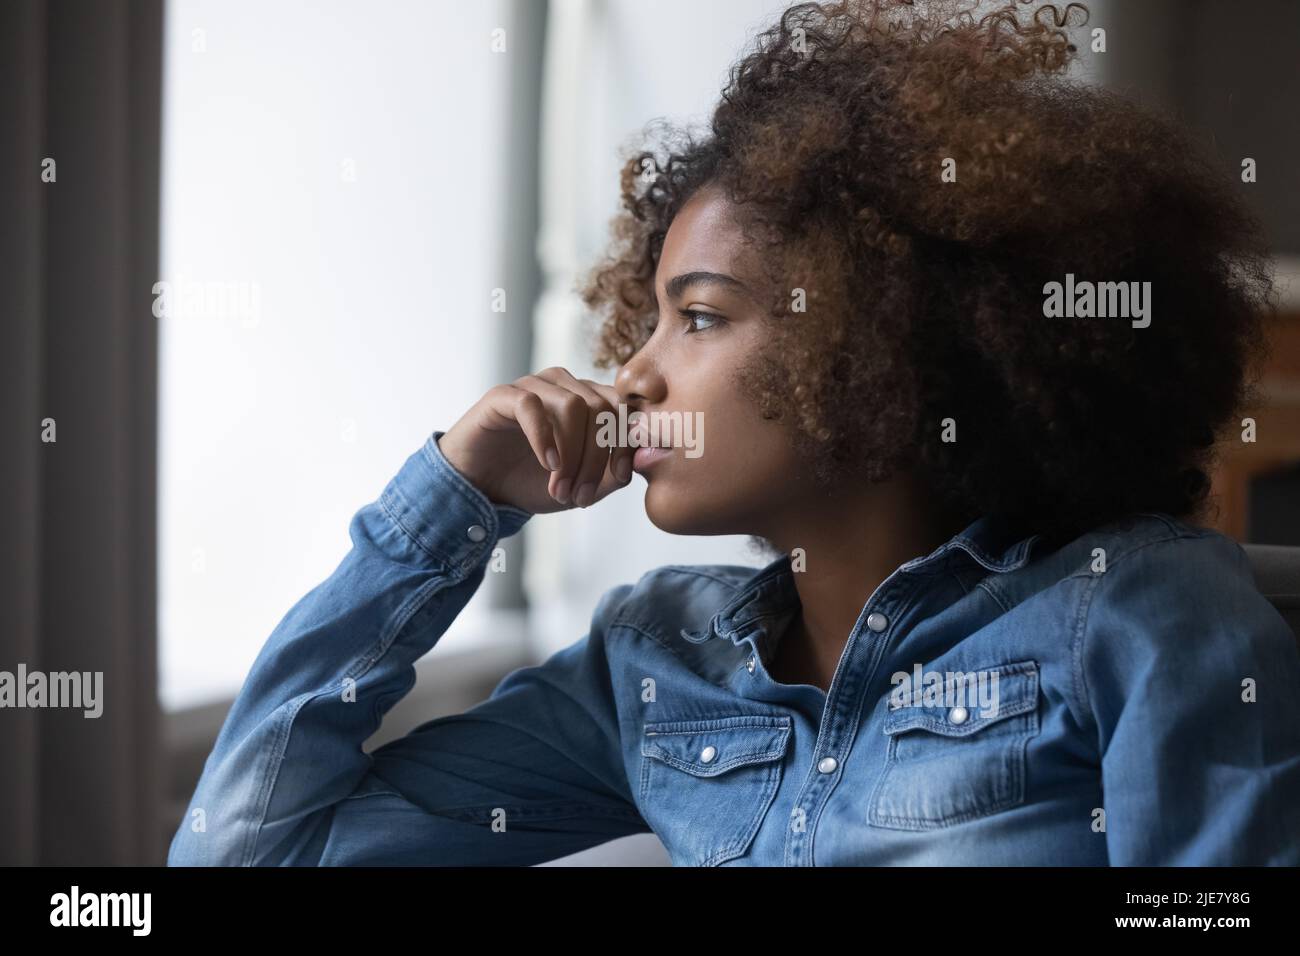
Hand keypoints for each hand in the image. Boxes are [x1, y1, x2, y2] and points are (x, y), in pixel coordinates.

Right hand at [436, 367, 635, 513]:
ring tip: (560, 490)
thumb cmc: (532, 483)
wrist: (481, 489)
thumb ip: (614, 473)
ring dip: (571, 455)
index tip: (622, 477)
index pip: (622, 407)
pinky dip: (544, 438)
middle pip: (600, 408)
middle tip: (581, 496)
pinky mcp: (503, 395)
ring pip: (572, 405)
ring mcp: (534, 386)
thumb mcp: (581, 486)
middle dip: (595, 457)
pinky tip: (547, 465)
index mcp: (588, 401)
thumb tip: (647, 458)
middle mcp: (564, 386)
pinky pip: (532, 405)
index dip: (626, 441)